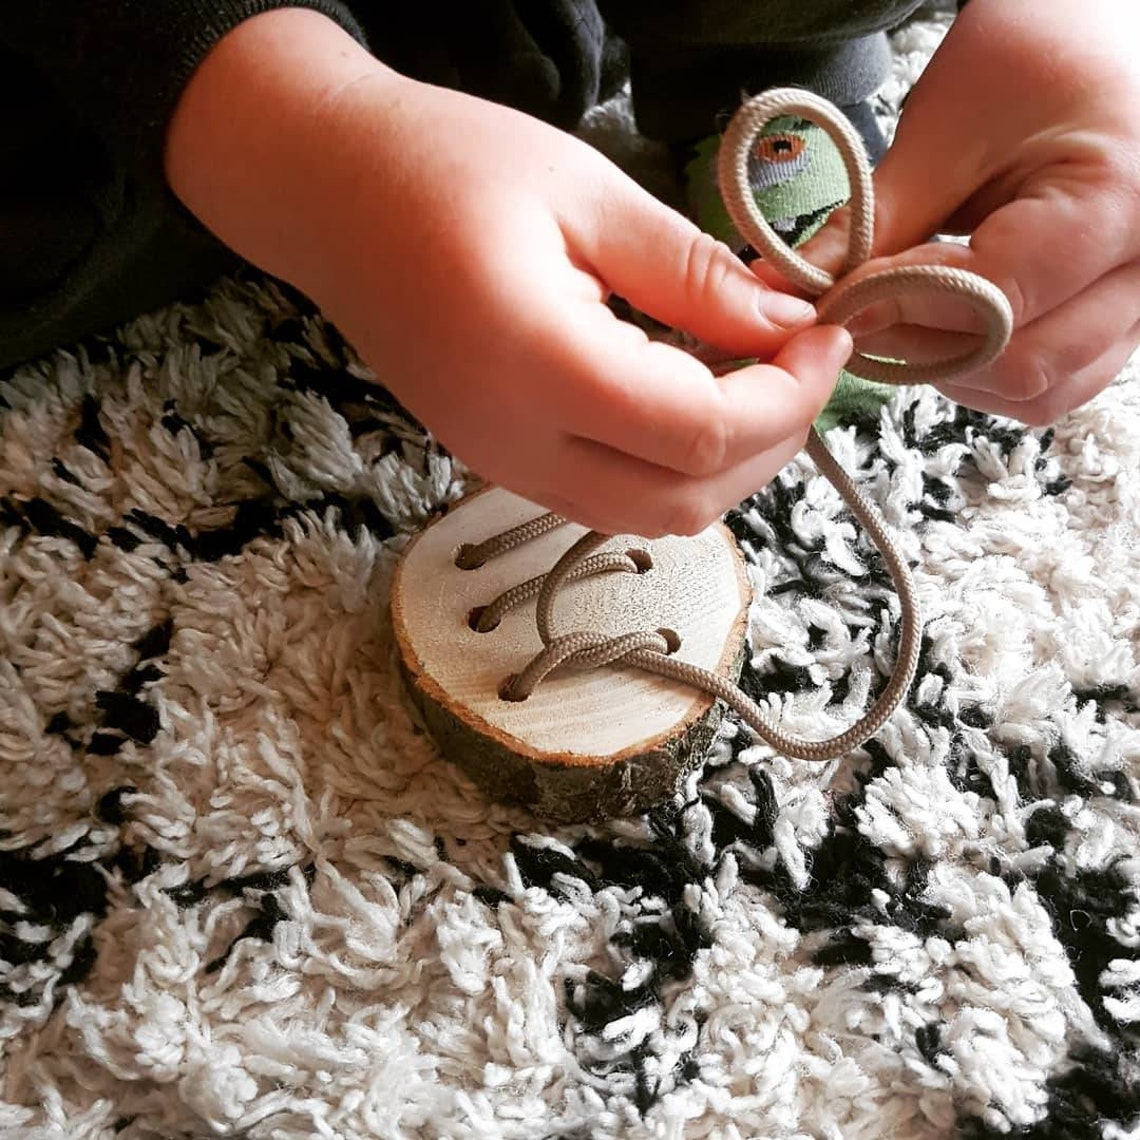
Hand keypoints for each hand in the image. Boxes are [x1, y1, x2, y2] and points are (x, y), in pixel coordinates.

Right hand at [166, 10, 850, 536]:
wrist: (329, 197)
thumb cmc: (445, 167)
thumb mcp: (586, 192)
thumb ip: (693, 276)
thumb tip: (786, 329)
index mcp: (535, 361)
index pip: (699, 434)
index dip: (786, 398)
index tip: (825, 336)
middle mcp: (513, 441)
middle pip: (683, 502)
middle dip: (769, 446)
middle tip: (803, 365)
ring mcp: (499, 464)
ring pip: (648, 517)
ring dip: (723, 469)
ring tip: (759, 384)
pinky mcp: (496, 462)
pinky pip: (607, 498)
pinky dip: (670, 468)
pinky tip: (691, 399)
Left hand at [802, 0, 1139, 424]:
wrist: (1095, 35)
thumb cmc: (1034, 58)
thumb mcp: (947, 129)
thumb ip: (876, 224)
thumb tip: (799, 298)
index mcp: (1117, 202)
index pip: (989, 300)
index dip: (897, 307)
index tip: (834, 299)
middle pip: (1018, 364)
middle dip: (919, 347)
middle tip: (860, 311)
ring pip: (1038, 391)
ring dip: (953, 371)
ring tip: (903, 316)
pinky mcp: (1123, 318)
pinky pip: (1055, 384)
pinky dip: (989, 375)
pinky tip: (946, 332)